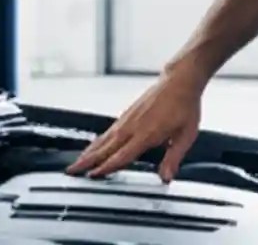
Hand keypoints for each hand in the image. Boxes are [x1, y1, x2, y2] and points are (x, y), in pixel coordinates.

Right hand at [65, 71, 204, 181]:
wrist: (180, 81)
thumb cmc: (184, 106)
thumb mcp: (186, 135)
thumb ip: (173, 157)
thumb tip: (166, 177)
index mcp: (146, 134)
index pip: (122, 155)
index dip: (106, 167)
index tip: (92, 176)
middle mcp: (133, 126)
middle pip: (105, 147)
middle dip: (87, 161)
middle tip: (71, 171)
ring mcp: (128, 119)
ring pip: (104, 138)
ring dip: (89, 151)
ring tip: (77, 161)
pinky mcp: (127, 113)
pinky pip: (109, 130)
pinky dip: (98, 140)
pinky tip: (94, 145)